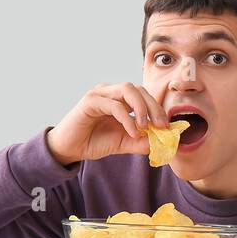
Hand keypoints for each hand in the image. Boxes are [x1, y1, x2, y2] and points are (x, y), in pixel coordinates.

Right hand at [46, 82, 170, 164]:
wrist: (69, 148)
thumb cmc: (94, 141)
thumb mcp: (124, 143)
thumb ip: (142, 141)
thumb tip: (162, 141)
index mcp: (120, 99)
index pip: (144, 95)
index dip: (158, 108)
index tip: (167, 126)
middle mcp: (110, 92)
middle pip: (138, 89)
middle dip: (154, 106)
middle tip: (162, 125)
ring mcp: (100, 94)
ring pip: (127, 89)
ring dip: (141, 108)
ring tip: (144, 127)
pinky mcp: (90, 101)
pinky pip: (113, 105)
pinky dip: (126, 118)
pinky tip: (131, 131)